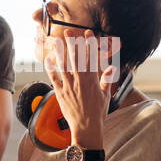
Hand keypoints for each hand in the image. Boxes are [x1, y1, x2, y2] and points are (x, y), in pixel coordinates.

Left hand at [44, 28, 115, 144]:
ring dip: (60, 52)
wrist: (86, 128)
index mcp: (93, 80)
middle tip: (68, 31)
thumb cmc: (98, 113)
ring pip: (64, 65)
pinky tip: (48, 59)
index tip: (87, 33)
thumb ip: (106, 80)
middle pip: (76, 58)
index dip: (89, 44)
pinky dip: (50, 68)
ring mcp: (69, 86)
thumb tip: (112, 67)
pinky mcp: (60, 93)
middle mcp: (80, 81)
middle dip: (72, 43)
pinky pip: (54, 78)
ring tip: (56, 41)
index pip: (91, 57)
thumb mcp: (105, 96)